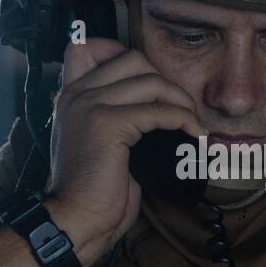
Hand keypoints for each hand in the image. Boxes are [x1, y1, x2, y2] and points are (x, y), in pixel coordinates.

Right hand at [44, 39, 205, 265]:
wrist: (75, 220)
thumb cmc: (93, 192)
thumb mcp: (98, 144)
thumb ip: (115, 117)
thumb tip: (158, 109)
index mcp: (70, 97)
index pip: (86, 46)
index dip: (121, 52)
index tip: (148, 81)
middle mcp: (77, 95)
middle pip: (133, 58)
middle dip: (165, 80)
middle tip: (179, 109)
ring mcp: (91, 106)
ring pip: (152, 81)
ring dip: (182, 102)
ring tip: (193, 125)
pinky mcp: (108, 125)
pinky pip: (160, 111)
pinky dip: (185, 122)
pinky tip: (195, 137)